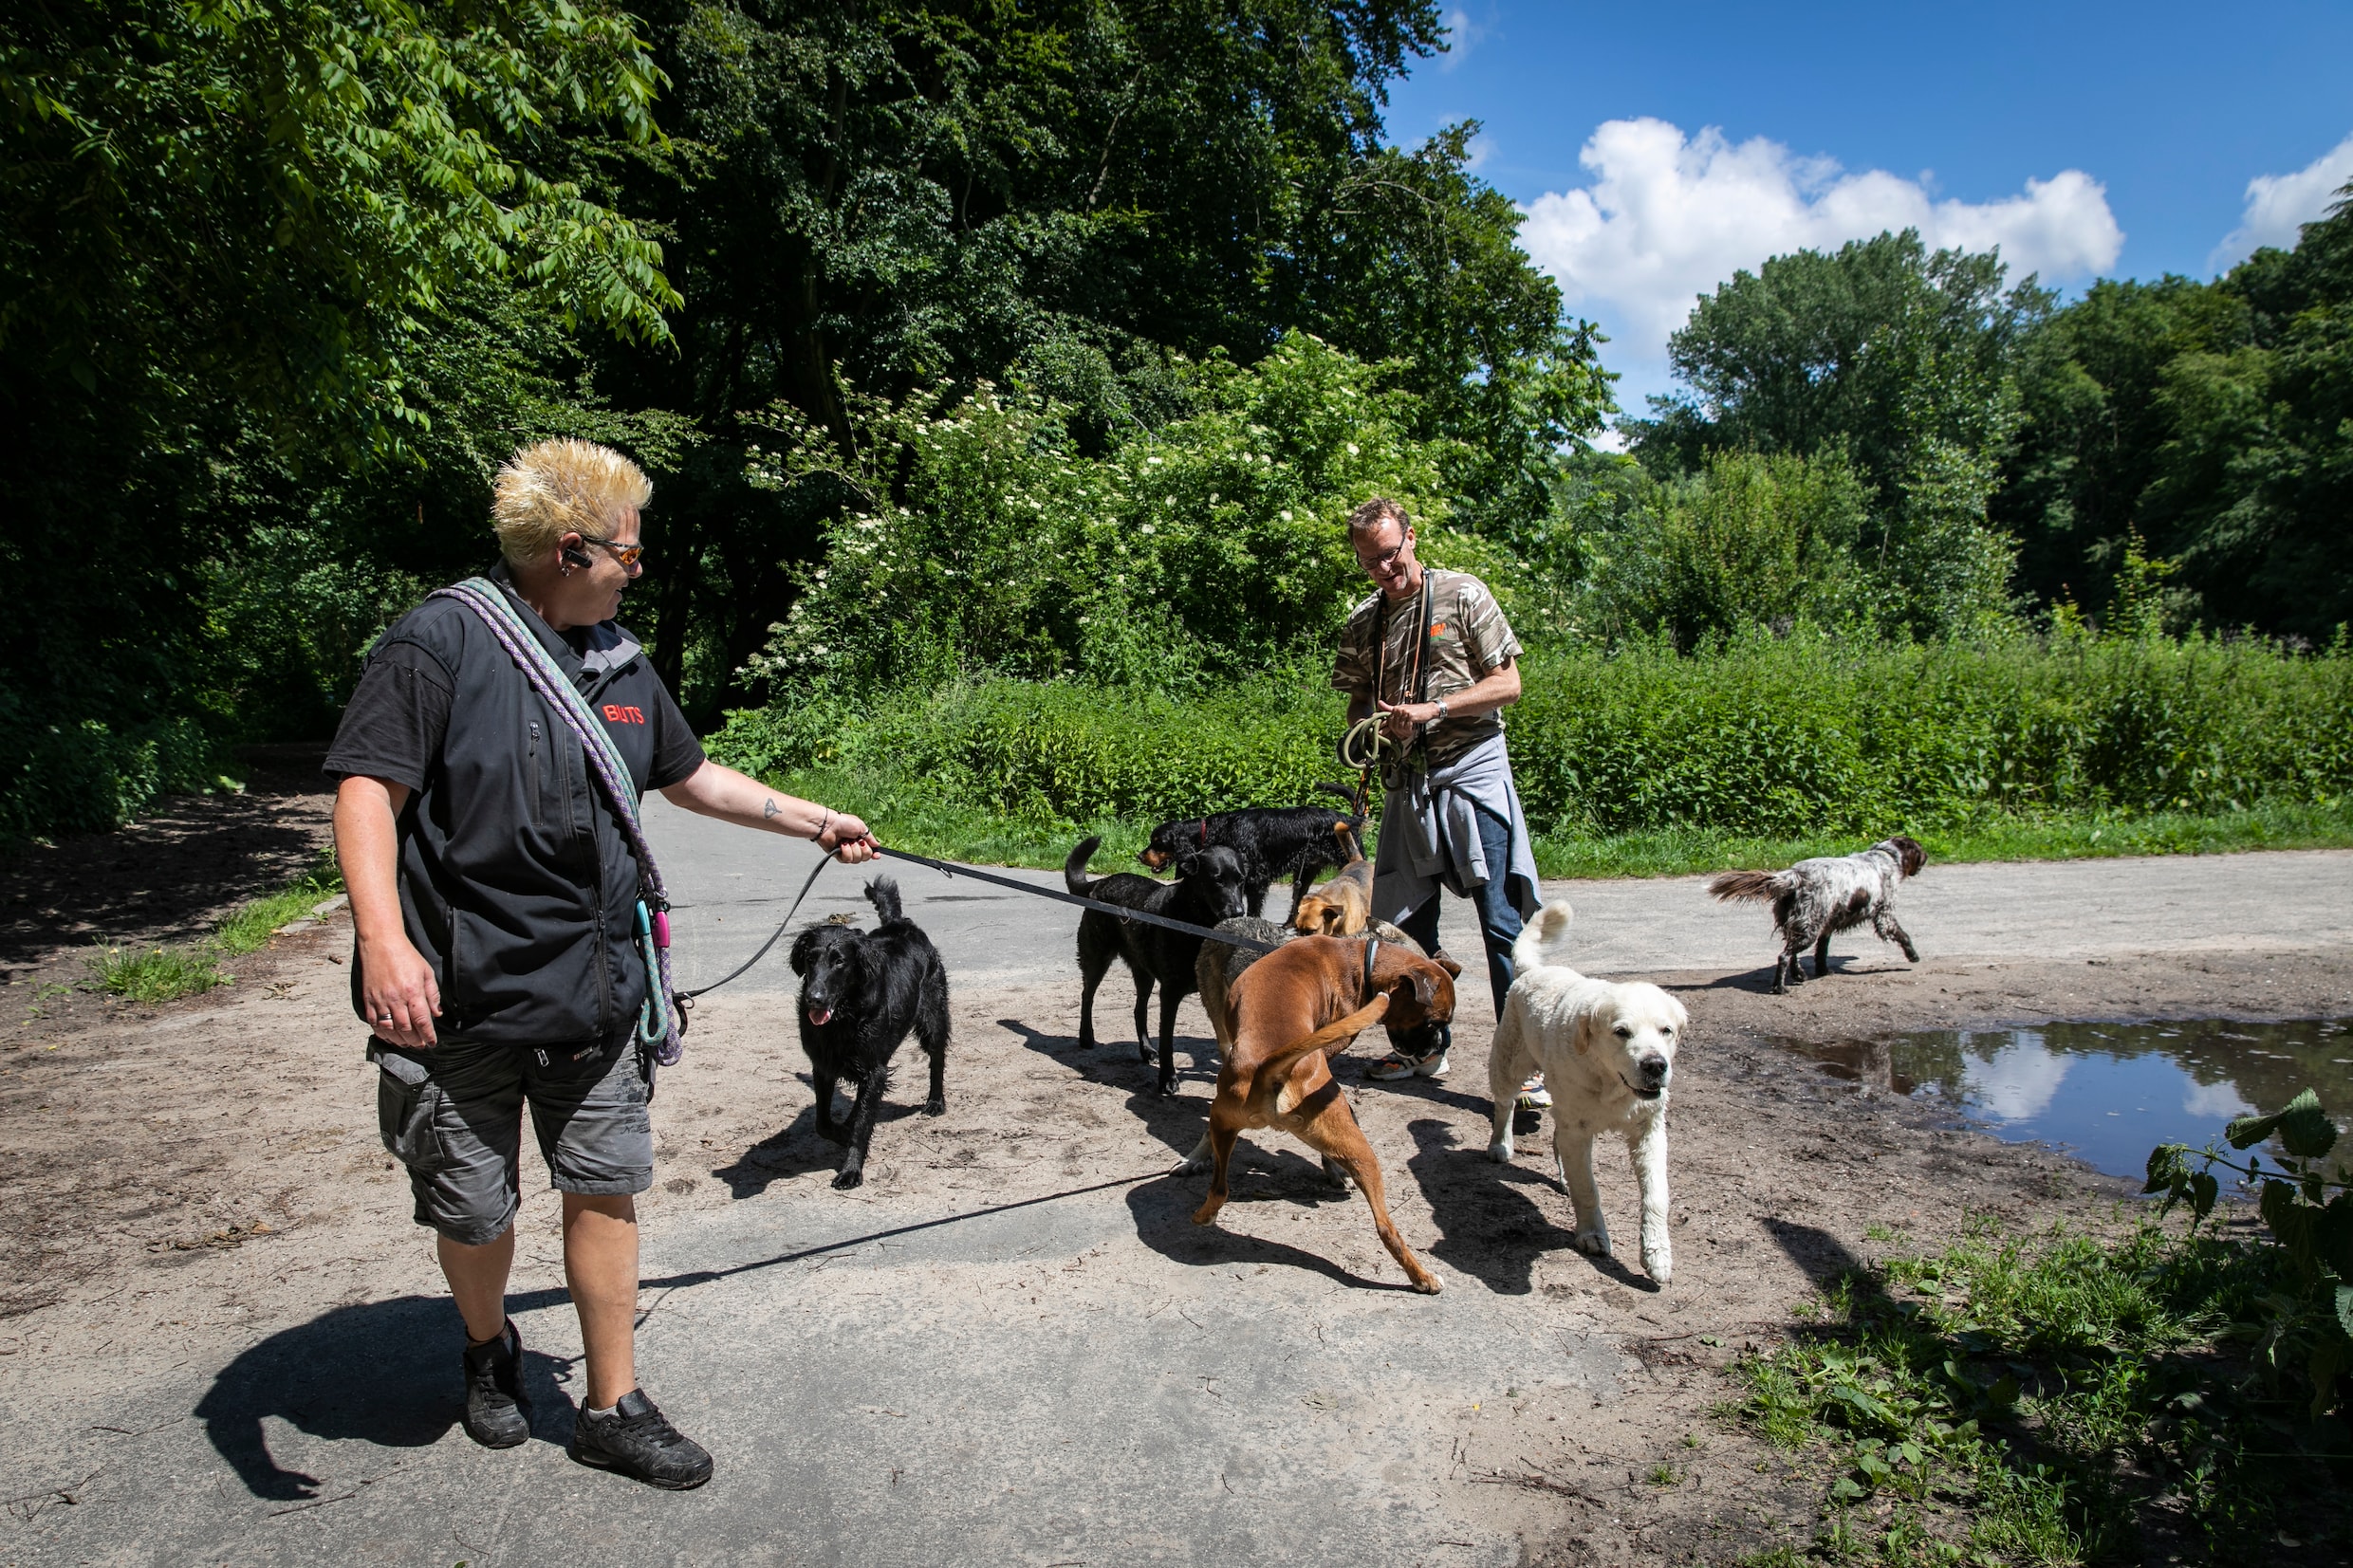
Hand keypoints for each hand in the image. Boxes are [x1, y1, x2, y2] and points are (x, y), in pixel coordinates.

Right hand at [358, 932, 441, 1048]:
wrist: (381, 944)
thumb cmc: (406, 956)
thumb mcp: (426, 972)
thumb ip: (432, 995)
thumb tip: (436, 1014)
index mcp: (413, 992)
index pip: (422, 1021)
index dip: (428, 1035)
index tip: (432, 1043)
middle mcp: (396, 999)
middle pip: (406, 1029)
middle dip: (415, 1041)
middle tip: (421, 1045)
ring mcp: (380, 1000)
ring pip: (389, 1029)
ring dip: (399, 1041)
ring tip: (407, 1044)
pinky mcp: (368, 1000)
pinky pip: (374, 1022)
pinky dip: (382, 1033)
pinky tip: (389, 1037)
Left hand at [819, 810, 876, 862]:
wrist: (828, 825)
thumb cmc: (842, 822)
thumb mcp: (861, 827)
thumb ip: (870, 838)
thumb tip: (877, 844)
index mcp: (860, 838)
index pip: (870, 850)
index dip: (874, 854)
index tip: (876, 855)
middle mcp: (854, 846)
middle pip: (865, 857)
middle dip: (863, 849)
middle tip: (858, 841)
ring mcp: (847, 852)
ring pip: (856, 860)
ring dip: (853, 849)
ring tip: (847, 841)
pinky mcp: (839, 856)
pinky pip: (847, 860)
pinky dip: (846, 851)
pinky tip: (842, 845)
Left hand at [1375, 697, 1439, 739]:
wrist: (1429, 709)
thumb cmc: (1415, 711)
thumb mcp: (1401, 709)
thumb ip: (1389, 708)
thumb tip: (1379, 702)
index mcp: (1395, 709)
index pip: (1389, 723)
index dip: (1392, 730)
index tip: (1394, 733)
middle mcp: (1398, 710)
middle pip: (1394, 726)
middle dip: (1399, 732)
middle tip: (1404, 734)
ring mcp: (1404, 712)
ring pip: (1399, 728)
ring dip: (1405, 733)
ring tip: (1409, 732)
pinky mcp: (1410, 716)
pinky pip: (1406, 728)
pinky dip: (1409, 731)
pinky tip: (1412, 730)